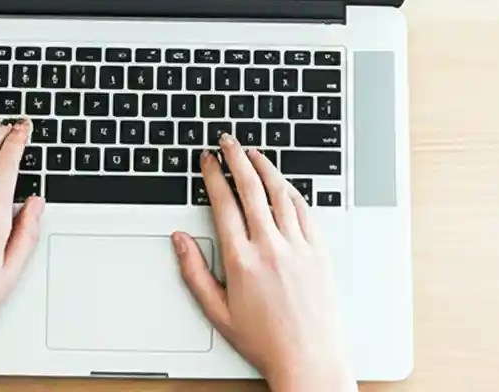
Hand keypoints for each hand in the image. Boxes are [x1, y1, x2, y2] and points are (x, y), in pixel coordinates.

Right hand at [173, 134, 354, 391]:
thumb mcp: (217, 312)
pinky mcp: (319, 251)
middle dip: (236, 159)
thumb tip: (179, 240)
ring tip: (253, 153)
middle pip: (252, 189)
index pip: (224, 204)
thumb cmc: (264, 340)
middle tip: (227, 141)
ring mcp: (298, 247)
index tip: (207, 160)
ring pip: (281, 193)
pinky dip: (292, 191)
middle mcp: (271, 247)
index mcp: (242, 261)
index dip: (213, 176)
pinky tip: (284, 183)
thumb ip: (194, 272)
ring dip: (265, 167)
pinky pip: (304, 210)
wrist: (308, 358)